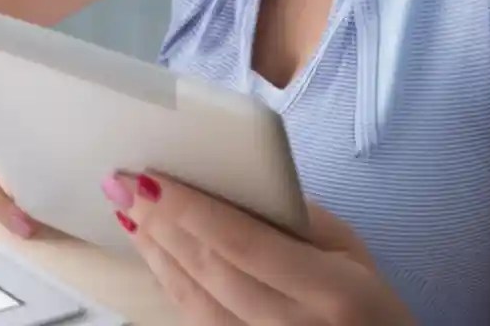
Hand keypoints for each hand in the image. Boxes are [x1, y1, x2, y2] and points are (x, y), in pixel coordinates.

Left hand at [101, 171, 414, 324]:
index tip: (150, 178)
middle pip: (211, 268)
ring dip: (154, 250)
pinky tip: (150, 249)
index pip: (245, 242)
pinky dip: (168, 280)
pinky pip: (195, 317)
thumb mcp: (352, 251)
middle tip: (122, 184)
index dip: (191, 210)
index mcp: (332, 291)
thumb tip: (229, 184)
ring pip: (193, 298)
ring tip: (126, 211)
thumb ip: (296, 217)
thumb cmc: (368, 301)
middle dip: (160, 223)